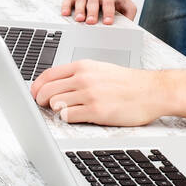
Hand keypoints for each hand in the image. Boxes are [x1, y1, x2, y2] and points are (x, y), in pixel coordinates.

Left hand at [30, 60, 169, 125]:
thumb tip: (56, 84)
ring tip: (67, 110)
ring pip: (55, 104)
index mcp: (83, 66)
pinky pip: (68, 116)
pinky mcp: (96, 111)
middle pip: (47, 90)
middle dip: (40, 100)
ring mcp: (89, 95)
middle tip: (43, 106)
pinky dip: (68, 118)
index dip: (36, 86)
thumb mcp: (100, 69)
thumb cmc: (128, 82)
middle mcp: (83, 78)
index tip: (34, 93)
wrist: (152, 91)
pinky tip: (76, 116)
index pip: (48, 75)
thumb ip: (78, 75)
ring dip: (57, 109)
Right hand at [62, 0, 135, 24]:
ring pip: (80, 2)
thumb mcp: (125, 2)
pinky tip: (65, 13)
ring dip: (79, 10)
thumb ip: (129, 13)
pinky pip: (68, 0)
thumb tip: (129, 26)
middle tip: (91, 22)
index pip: (109, 4)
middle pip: (93, 3)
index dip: (109, 12)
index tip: (108, 22)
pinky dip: (65, 6)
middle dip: (91, 13)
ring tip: (79, 19)